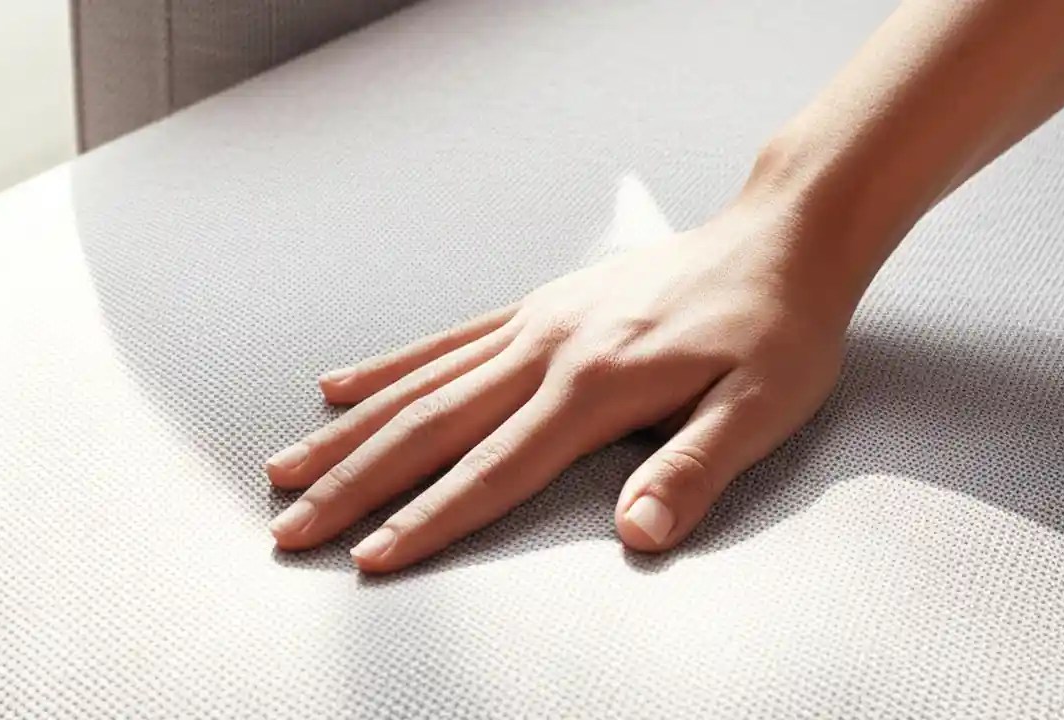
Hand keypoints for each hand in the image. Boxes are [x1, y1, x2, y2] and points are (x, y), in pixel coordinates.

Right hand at [266, 199, 851, 572]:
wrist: (778, 239)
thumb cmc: (775, 331)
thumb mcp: (759, 409)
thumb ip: (691, 471)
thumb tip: (636, 534)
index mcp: (594, 386)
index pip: (492, 470)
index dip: (428, 520)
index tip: (368, 559)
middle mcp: (546, 351)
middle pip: (429, 429)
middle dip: (354, 487)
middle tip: (290, 529)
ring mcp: (533, 324)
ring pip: (418, 386)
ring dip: (348, 433)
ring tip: (285, 469)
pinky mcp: (536, 308)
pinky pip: (444, 341)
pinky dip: (385, 368)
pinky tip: (337, 386)